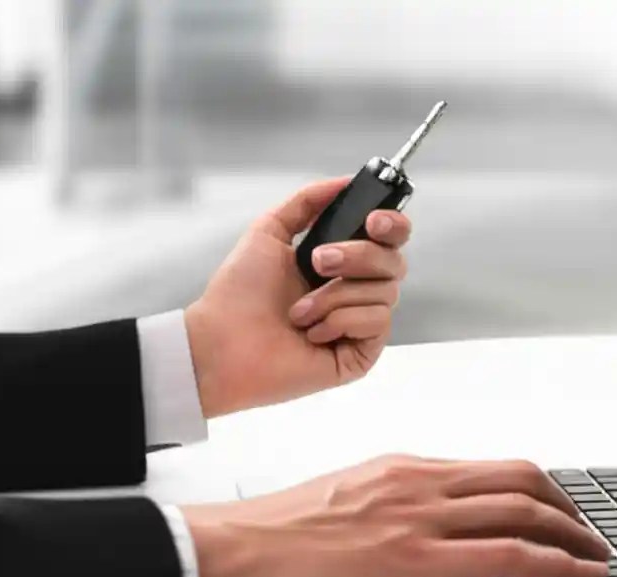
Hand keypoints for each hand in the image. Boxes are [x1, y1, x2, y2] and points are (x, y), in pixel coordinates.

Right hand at [181, 455, 609, 576]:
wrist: (233, 551)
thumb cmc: (274, 534)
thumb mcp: (343, 500)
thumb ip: (389, 505)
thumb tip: (420, 527)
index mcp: (402, 467)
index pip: (489, 467)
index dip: (536, 487)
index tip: (555, 507)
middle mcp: (420, 481)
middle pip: (521, 477)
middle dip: (566, 504)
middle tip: (586, 531)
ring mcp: (421, 517)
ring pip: (525, 507)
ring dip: (573, 532)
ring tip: (596, 555)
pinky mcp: (418, 559)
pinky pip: (509, 552)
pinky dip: (556, 561)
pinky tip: (578, 573)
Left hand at [185, 178, 410, 417]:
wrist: (223, 342)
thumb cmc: (238, 295)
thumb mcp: (269, 231)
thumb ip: (307, 201)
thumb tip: (344, 182)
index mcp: (340, 262)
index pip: (390, 238)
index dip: (392, 225)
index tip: (373, 220)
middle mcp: (355, 291)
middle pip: (394, 261)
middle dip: (357, 256)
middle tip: (317, 262)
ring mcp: (360, 324)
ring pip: (385, 292)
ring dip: (334, 296)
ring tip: (299, 311)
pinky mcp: (361, 354)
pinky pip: (377, 323)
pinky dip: (340, 321)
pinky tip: (313, 333)